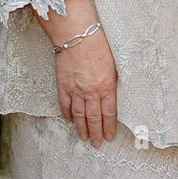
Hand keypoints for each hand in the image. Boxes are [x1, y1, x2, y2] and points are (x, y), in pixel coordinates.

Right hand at [42, 0, 117, 146]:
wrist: (77, 35)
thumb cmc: (99, 44)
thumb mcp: (114, 63)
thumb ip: (113, 82)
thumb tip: (113, 94)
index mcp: (107, 86)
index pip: (109, 113)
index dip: (109, 127)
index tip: (109, 136)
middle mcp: (91, 92)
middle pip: (93, 118)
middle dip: (95, 133)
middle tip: (96, 144)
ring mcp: (75, 90)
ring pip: (78, 115)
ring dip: (81, 128)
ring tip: (84, 138)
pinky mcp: (63, 85)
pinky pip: (64, 104)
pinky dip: (66, 114)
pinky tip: (69, 120)